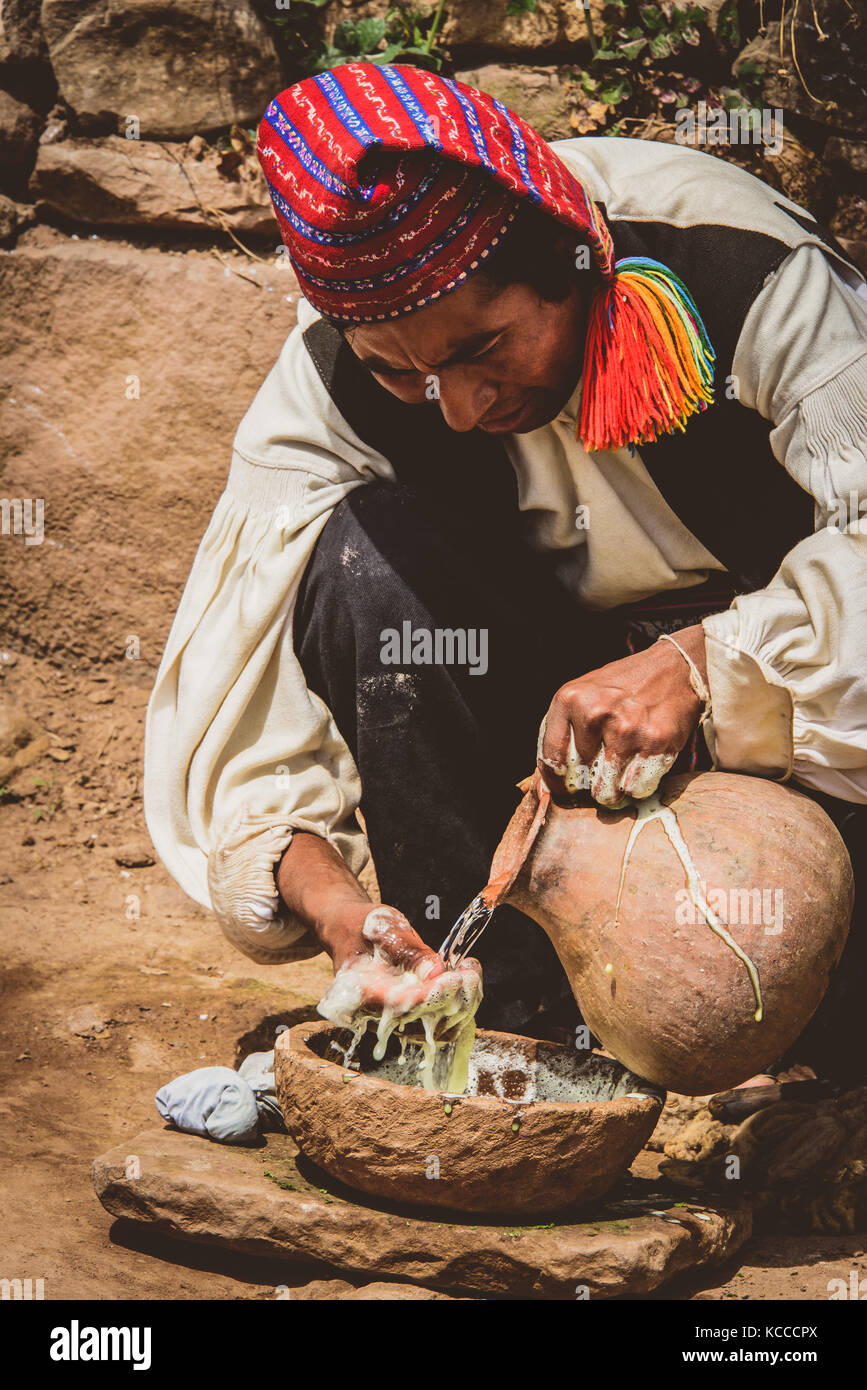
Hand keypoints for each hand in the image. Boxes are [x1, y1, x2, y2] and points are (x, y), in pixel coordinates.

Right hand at [322, 904, 480, 1027]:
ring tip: (470, 971)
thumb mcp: (383, 929)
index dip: (433, 997)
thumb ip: (409, 951)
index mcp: (363, 994)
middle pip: (427, 1026)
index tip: (453, 978)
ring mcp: (398, 1022)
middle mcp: (379, 1017)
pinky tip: (466, 977)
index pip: (403, 1006)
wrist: (350, 933)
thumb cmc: (363, 927)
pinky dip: (462, 1004)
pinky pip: (445, 1023)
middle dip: (456, 999)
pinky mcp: (413, 1018)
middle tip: (469, 971)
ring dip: (464, 1003)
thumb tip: (436, 972)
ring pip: (442, 1030)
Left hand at [537, 624, 707, 809]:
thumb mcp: (584, 695)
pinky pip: (637, 789)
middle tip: (605, 767)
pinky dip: (639, 786)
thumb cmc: (623, 688)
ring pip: (607, 792)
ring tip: (623, 768)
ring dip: (615, 789)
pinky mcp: (656, 742)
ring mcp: (626, 729)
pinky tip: (642, 765)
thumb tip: (546, 787)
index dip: (555, 783)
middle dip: (591, 780)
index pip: (550, 759)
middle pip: (580, 779)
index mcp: (569, 699)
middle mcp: (595, 713)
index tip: (564, 791)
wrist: (675, 668)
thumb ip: (562, 732)